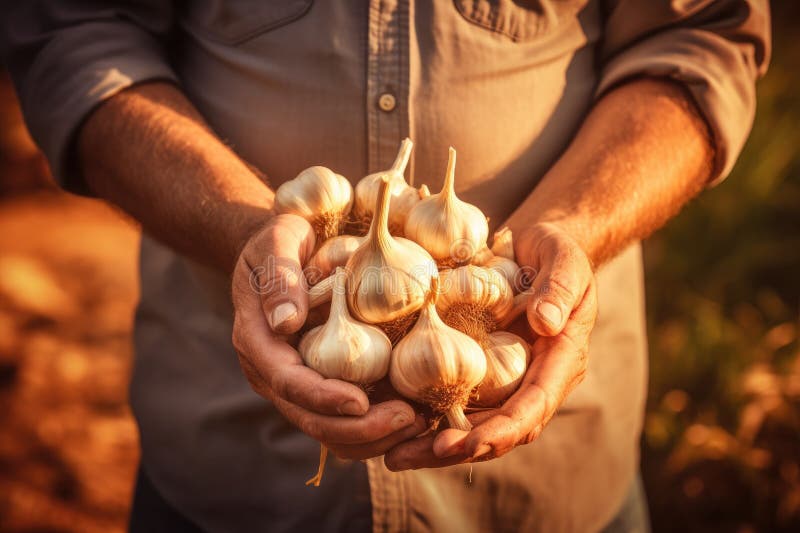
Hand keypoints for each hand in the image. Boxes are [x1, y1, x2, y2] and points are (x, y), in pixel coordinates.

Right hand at [231, 214, 424, 458]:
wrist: (282, 251)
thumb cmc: (280, 241)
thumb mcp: (276, 243)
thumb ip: (280, 279)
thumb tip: (285, 322)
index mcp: (258, 342)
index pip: (288, 382)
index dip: (323, 398)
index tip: (361, 403)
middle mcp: (274, 372)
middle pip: (310, 418)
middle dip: (358, 428)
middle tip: (407, 419)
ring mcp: (297, 381)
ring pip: (328, 429)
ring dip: (372, 435)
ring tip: (418, 423)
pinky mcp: (321, 380)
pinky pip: (345, 416)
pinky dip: (376, 422)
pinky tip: (414, 413)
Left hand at [384, 222, 596, 468]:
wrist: (535, 247)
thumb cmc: (555, 251)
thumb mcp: (565, 260)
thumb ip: (559, 288)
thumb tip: (547, 323)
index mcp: (560, 363)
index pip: (531, 408)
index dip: (497, 432)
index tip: (460, 444)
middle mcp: (533, 380)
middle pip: (497, 430)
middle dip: (454, 449)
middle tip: (404, 457)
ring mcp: (506, 377)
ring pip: (474, 424)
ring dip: (434, 443)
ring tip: (393, 455)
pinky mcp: (481, 368)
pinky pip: (457, 398)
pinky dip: (428, 413)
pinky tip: (394, 421)